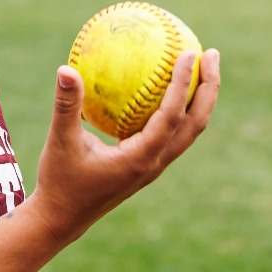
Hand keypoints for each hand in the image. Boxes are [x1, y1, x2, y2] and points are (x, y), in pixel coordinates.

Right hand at [28, 49, 219, 241]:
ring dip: (201, 99)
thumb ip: (66, 105)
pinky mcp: (147, 164)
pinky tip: (165, 86)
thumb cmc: (60, 182)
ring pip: (189, 130)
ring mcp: (154, 165)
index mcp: (140, 158)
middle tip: (211, 53)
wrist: (62, 219)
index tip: (190, 52)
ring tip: (201, 66)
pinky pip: (173, 132)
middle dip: (209, 88)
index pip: (172, 117)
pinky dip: (179, 107)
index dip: (183, 84)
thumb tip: (66, 68)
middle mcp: (155, 163)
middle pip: (196, 124)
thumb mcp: (60, 142)